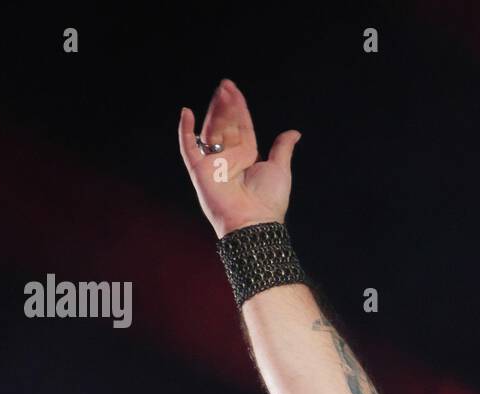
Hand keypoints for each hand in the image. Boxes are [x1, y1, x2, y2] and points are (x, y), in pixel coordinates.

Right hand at [177, 78, 301, 238]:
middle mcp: (228, 158)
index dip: (237, 107)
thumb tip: (294, 132)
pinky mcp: (199, 170)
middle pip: (224, 125)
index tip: (233, 89)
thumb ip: (282, 148)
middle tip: (225, 85)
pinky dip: (185, 131)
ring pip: (210, 130)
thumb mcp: (280, 168)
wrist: (255, 221)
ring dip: (213, 111)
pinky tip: (187, 113)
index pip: (240, 126)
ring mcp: (213, 163)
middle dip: (225, 105)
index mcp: (246, 156)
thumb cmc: (269, 201)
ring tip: (218, 93)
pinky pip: (188, 147)